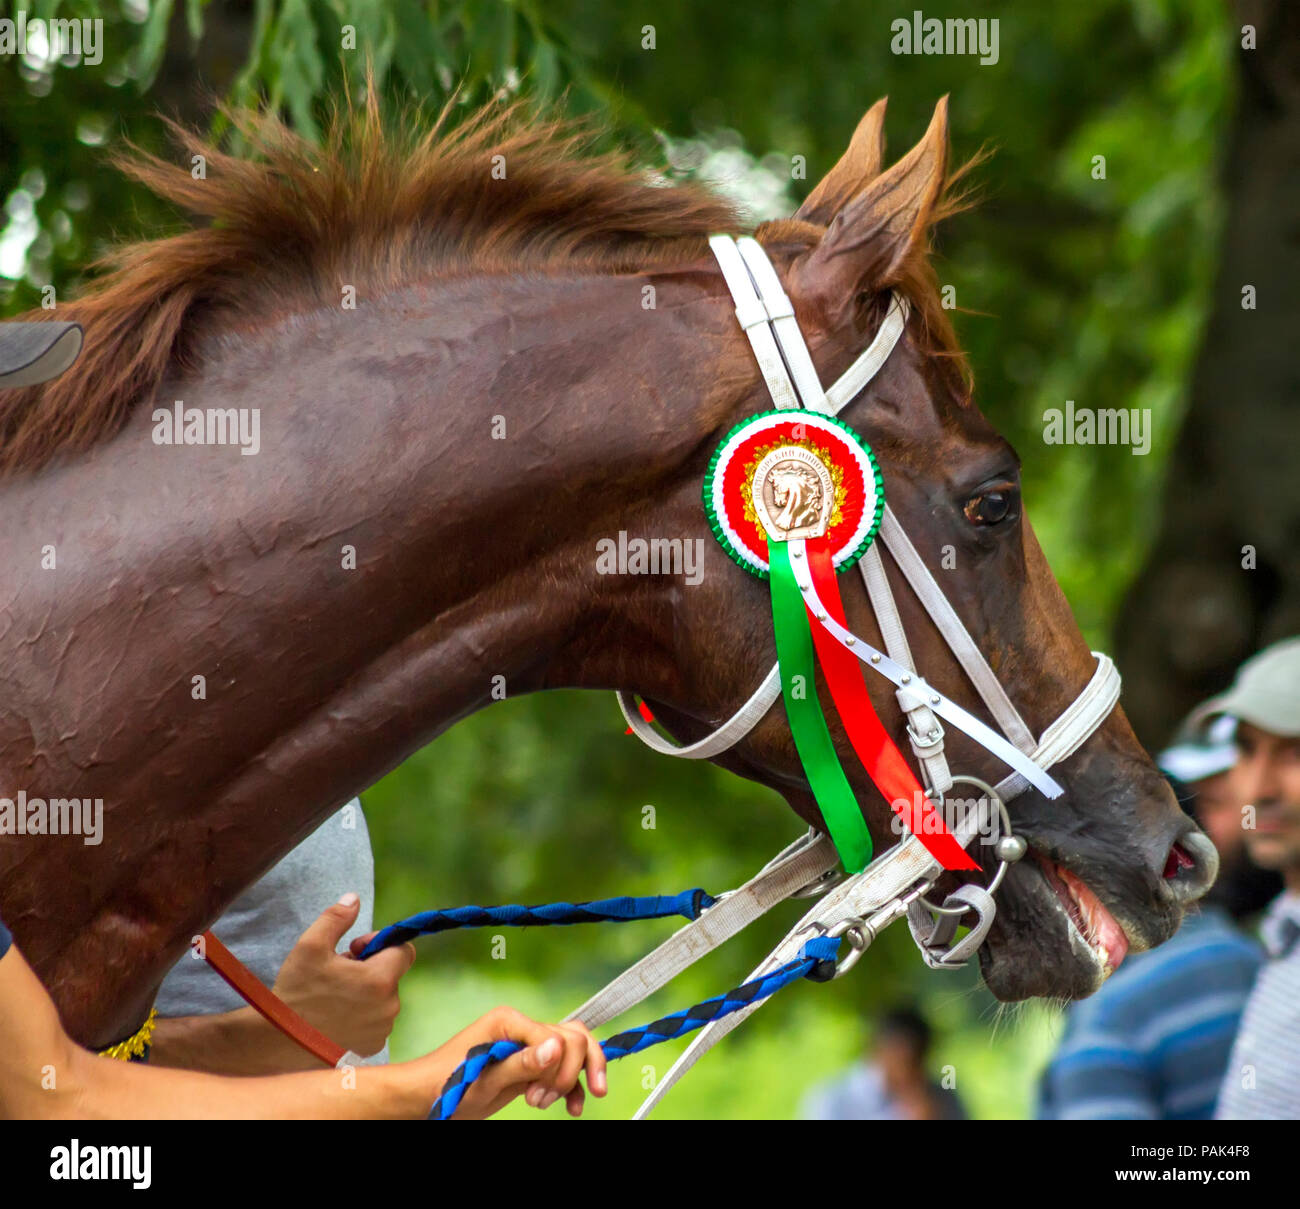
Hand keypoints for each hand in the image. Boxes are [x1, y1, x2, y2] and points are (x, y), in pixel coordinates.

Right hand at [271, 893, 415, 1057]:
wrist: (278, 1041)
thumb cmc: (296, 992)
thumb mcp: (311, 945)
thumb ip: (337, 917)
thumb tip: (354, 899)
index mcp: (380, 980)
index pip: (404, 950)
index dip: (380, 943)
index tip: (355, 948)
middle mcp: (388, 1007)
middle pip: (391, 974)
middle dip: (369, 967)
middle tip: (338, 971)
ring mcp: (381, 1030)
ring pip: (383, 998)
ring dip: (366, 991)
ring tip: (333, 994)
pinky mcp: (372, 1047)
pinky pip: (376, 1021)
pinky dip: (362, 1014)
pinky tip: (335, 1015)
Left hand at [411, 1007, 607, 1119]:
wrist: (428, 1099)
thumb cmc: (447, 1086)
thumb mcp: (485, 1079)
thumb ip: (522, 1063)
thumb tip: (558, 1047)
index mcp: (511, 1021)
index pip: (557, 1037)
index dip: (558, 1069)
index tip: (535, 1097)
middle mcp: (523, 1028)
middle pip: (572, 1038)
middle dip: (570, 1072)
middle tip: (551, 1099)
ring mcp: (528, 1046)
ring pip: (573, 1050)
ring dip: (574, 1079)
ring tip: (564, 1105)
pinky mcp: (530, 1065)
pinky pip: (563, 1069)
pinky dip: (573, 1086)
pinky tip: (574, 1107)